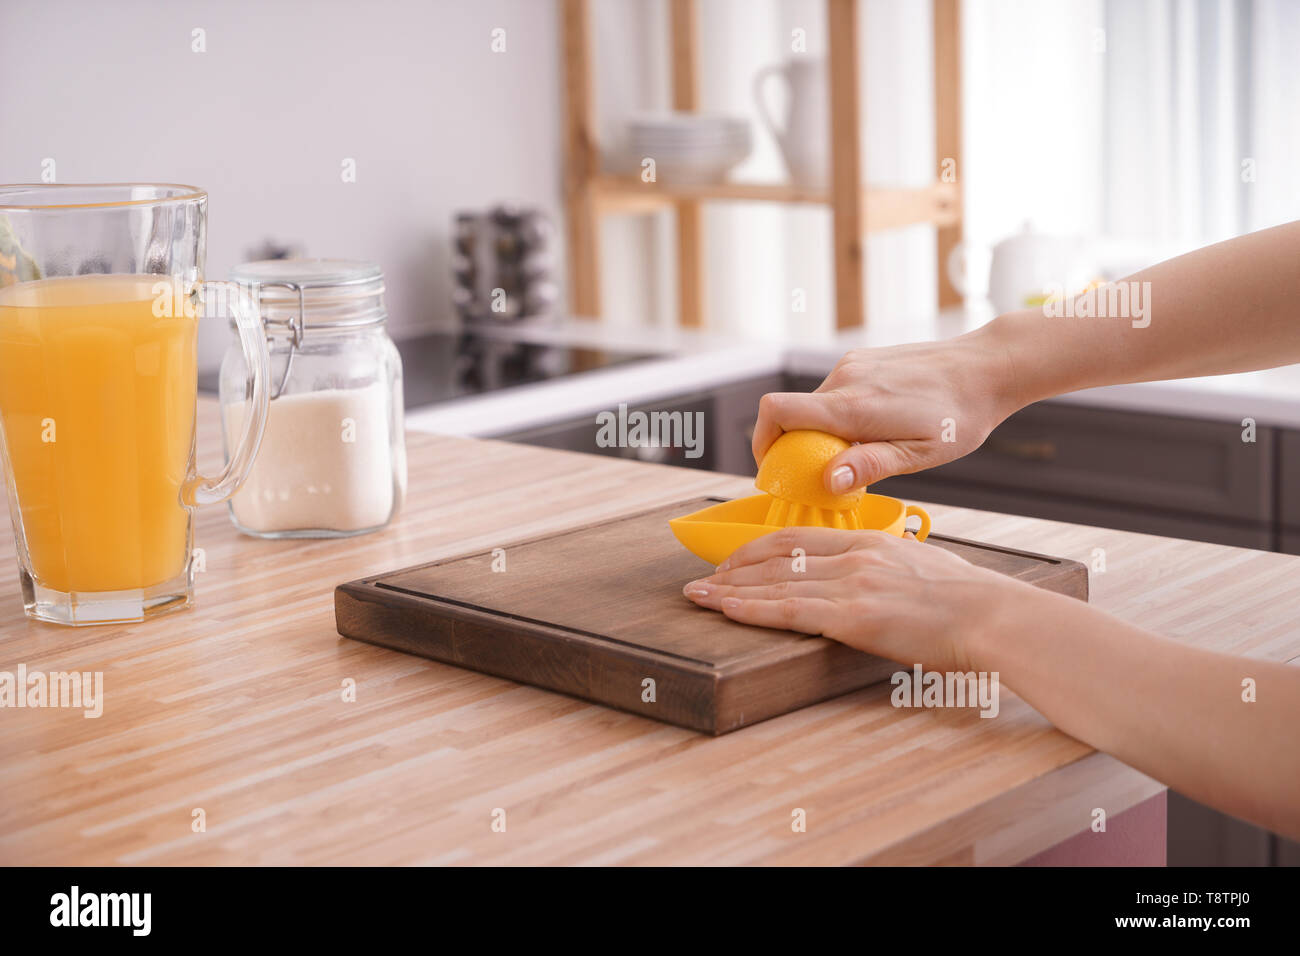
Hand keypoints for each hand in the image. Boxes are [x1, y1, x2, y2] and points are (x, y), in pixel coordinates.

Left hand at [682, 526, 1026, 672]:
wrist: (993, 616)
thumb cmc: (970, 600)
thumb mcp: (921, 568)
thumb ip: (887, 569)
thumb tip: (875, 580)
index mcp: (869, 542)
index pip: (797, 538)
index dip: (757, 549)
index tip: (732, 561)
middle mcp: (854, 557)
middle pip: (776, 557)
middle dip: (733, 569)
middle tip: (702, 578)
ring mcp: (851, 584)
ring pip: (775, 583)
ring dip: (730, 591)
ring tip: (698, 597)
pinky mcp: (854, 616)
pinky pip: (789, 611)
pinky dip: (752, 610)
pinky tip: (727, 610)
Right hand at [752, 329, 1021, 493]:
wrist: (988, 368)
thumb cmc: (960, 415)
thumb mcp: (920, 454)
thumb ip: (870, 466)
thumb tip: (828, 480)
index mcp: (854, 405)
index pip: (777, 412)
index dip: (761, 442)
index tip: (773, 470)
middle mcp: (845, 378)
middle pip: (791, 415)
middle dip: (797, 447)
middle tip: (827, 475)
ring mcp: (853, 365)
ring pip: (814, 405)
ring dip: (822, 432)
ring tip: (864, 451)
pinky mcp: (862, 360)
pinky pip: (834, 393)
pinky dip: (838, 416)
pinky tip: (876, 428)